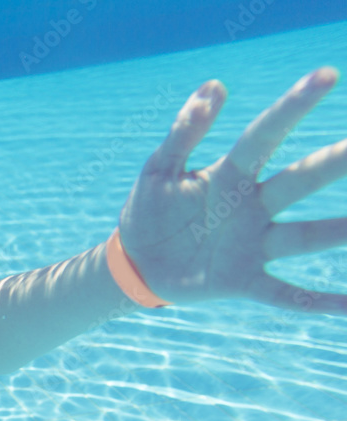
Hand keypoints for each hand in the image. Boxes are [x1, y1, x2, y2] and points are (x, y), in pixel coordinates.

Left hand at [119, 67, 346, 312]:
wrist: (133, 263)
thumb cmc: (148, 210)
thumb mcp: (157, 169)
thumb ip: (183, 131)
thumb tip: (215, 85)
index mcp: (229, 176)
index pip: (265, 135)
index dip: (293, 106)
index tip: (327, 75)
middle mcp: (250, 208)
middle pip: (297, 182)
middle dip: (334, 164)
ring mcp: (250, 245)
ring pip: (302, 237)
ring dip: (337, 232)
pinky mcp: (241, 280)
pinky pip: (285, 294)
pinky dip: (316, 301)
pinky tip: (346, 307)